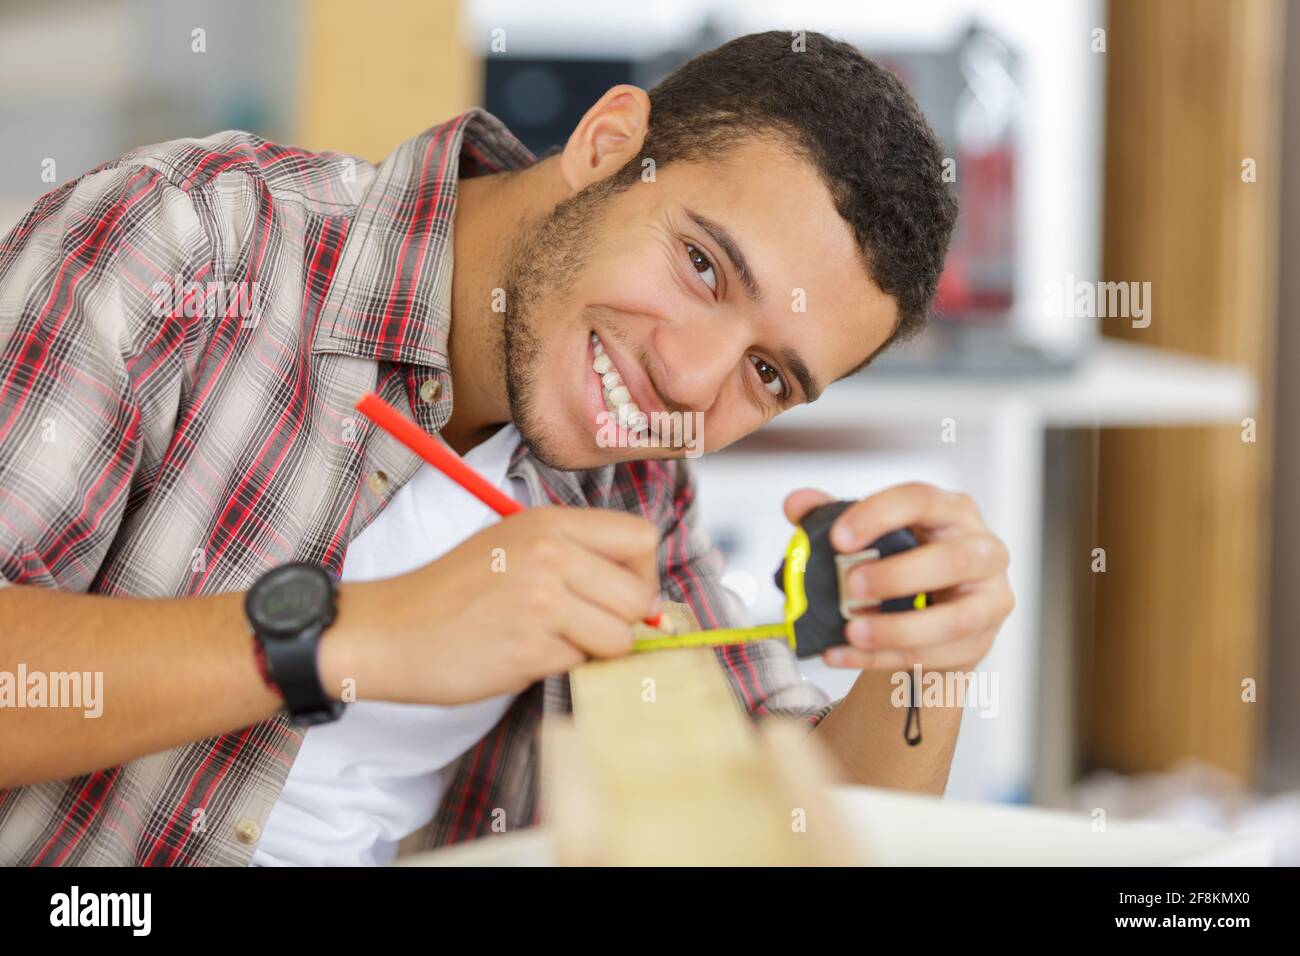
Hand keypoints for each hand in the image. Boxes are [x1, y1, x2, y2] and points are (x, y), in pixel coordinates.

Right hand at [321, 507, 661, 705]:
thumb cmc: (453, 592)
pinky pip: (580, 663)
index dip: (641, 574)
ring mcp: (541, 598)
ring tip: (547, 640)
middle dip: (622, 622)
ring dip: (592, 650)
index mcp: (551, 522)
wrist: (390, 630)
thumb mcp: (515, 547)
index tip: (618, 594)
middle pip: (639, 595)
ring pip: (618, 637)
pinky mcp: (531, 645)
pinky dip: (558, 666)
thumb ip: (578, 559)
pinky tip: (520, 653)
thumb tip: (647, 603)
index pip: (641, 538)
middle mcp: (551, 553)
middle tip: (585, 628)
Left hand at [784, 484, 1012, 671]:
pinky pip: (935, 656)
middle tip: (851, 586)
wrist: (934, 613)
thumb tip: (796, 504)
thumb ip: (832, 515)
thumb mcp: (874, 534)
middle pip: (952, 560)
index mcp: (952, 511)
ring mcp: (989, 599)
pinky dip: (883, 659)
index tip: (838, 538)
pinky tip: (844, 654)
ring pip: (954, 619)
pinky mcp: (980, 641)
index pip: (921, 500)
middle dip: (897, 575)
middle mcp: (983, 550)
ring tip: (851, 631)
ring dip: (897, 629)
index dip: (879, 515)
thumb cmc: (907, 560)